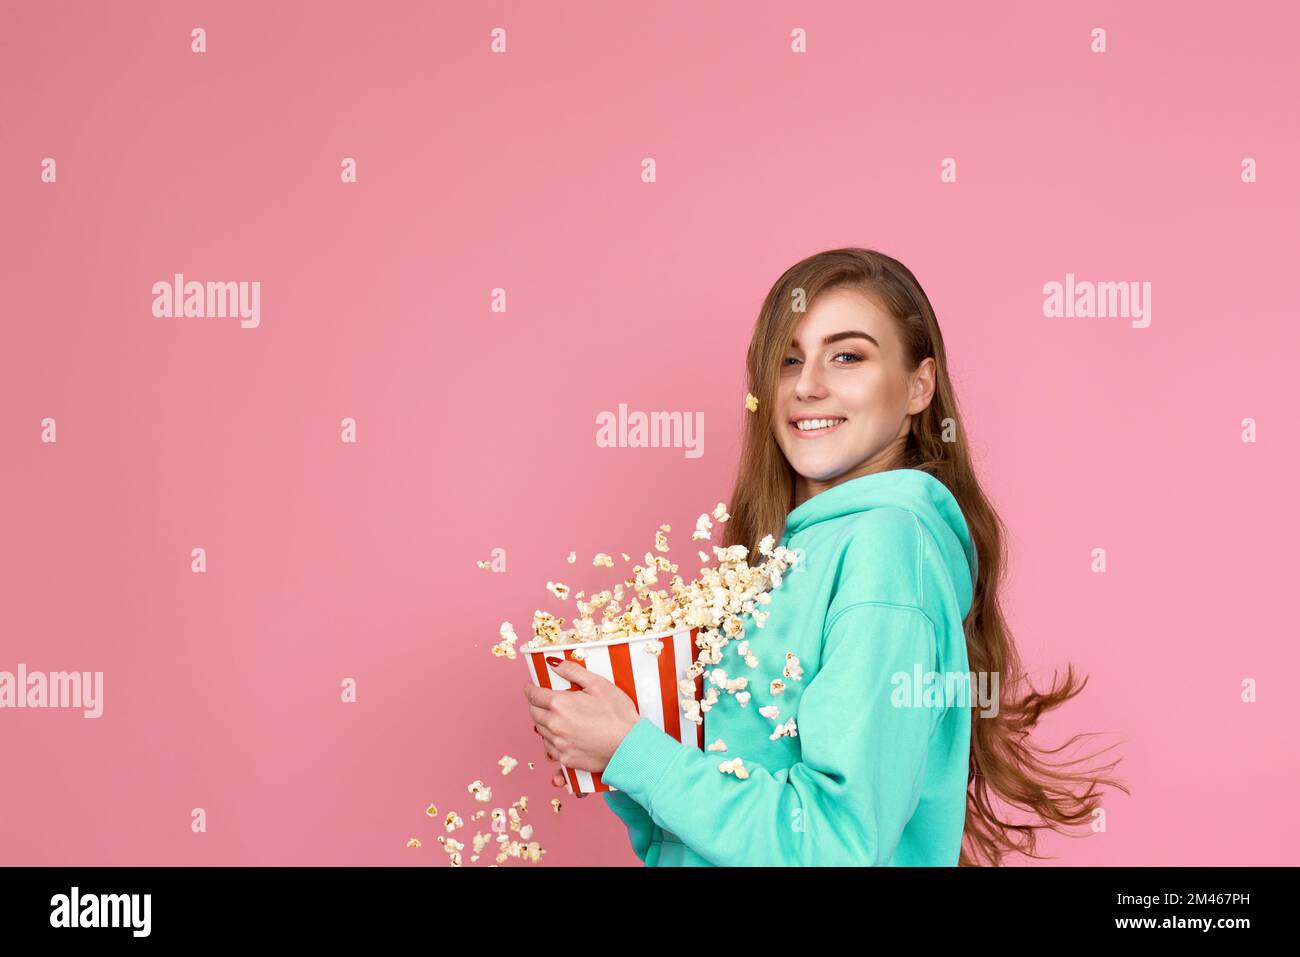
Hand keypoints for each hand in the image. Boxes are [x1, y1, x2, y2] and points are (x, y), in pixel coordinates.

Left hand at [524, 657, 640, 792]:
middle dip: (535, 704)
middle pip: (533, 713)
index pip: (534, 695)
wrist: (630, 746)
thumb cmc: (618, 714)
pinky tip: (560, 736)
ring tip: (553, 717)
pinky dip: (550, 740)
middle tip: (541, 700)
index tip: (530, 687)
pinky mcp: (565, 759)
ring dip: (543, 722)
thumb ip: (573, 672)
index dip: (530, 689)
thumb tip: (554, 664)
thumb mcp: (599, 684)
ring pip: (540, 731)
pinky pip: (549, 749)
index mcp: (560, 704)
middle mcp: (554, 725)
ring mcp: (559, 744)